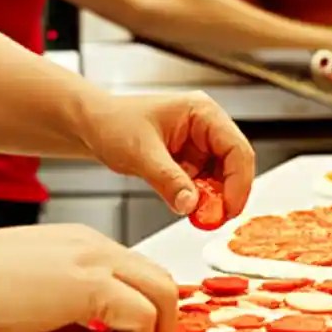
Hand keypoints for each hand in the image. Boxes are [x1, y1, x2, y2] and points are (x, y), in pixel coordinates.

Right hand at [0, 224, 178, 331]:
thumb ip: (68, 311)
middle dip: (162, 326)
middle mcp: (97, 248)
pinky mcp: (90, 286)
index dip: (146, 313)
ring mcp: (96, 262)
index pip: (141, 275)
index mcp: (84, 247)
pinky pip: (142, 317)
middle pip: (164, 282)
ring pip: (166, 295)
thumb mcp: (34, 295)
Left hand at [80, 92, 254, 218]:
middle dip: (228, 193)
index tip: (229, 208)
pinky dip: (199, 199)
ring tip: (198, 214)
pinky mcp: (190, 161)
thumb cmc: (113, 123)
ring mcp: (199, 145)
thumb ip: (168, 180)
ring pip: (222, 177)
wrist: (93, 126)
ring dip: (213, 199)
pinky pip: (205, 184)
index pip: (236, 148)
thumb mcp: (140, 153)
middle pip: (235, 164)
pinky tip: (187, 205)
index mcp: (202, 112)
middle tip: (216, 218)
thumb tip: (191, 204)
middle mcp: (206, 127)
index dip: (238, 181)